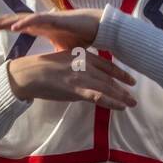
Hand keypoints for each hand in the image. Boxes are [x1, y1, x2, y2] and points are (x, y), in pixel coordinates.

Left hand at [0, 8, 101, 50]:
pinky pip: (37, 20)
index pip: (14, 25)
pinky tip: (14, 27)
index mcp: (39, 26)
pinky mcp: (56, 19)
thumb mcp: (62, 49)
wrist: (100, 29)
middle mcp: (40, 20)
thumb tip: (46, 65)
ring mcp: (47, 18)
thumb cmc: (82, 37)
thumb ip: (51, 54)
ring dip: (4, 22)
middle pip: (11, 20)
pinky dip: (26, 23)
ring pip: (20, 18)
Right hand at [6, 50, 137, 109]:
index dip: (121, 73)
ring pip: (107, 87)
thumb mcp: (65, 60)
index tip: (131, 80)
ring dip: (121, 97)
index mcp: (83, 55)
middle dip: (123, 88)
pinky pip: (99, 97)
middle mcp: (85, 64)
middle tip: (134, 96)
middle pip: (109, 78)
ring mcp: (81, 76)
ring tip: (131, 104)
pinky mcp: (76, 89)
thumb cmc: (43, 68)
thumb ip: (79, 66)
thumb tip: (89, 77)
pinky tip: (121, 107)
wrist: (28, 74)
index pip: (107, 64)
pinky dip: (112, 102)